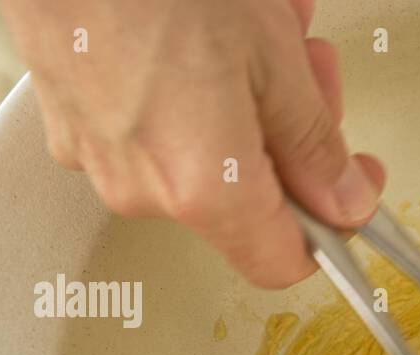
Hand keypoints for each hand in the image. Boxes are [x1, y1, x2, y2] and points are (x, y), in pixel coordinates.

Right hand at [0, 0, 384, 287]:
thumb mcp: (273, 55)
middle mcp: (143, 190)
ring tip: (260, 26)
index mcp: (203, 189)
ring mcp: (98, 158)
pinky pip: (153, 129)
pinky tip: (202, 34)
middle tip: (310, 66)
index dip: (329, 229)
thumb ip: (315, 143)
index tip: (349, 185)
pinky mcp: (70, 121)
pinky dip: (192, 93)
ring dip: (249, 102)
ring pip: (203, 157)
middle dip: (292, 136)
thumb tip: (347, 200)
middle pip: (248, 199)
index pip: (281, 263)